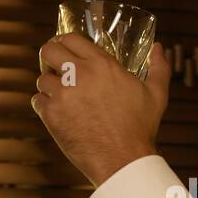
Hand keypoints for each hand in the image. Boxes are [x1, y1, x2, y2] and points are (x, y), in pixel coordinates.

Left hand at [32, 34, 170, 185]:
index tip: (66, 50)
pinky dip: (45, 105)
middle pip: (48, 50)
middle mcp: (79, 75)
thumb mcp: (156, 94)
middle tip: (56, 67)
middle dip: (50, 57)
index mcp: (102, 64)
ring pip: (42, 78)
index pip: (71, 38)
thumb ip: (158, 67)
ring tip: (61, 95)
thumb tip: (159, 48)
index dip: (65, 42)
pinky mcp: (52, 114)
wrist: (123, 160)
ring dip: (49, 85)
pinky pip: (38, 101)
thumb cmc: (140, 129)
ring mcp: (63, 94)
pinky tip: (58, 111)